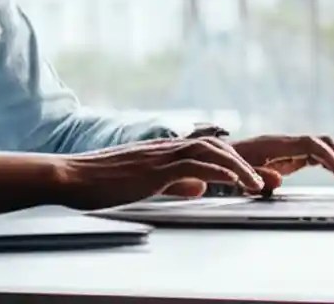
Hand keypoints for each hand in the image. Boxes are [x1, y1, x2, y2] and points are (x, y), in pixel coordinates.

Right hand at [54, 137, 265, 209]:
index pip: (206, 147)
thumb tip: (198, 188)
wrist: (69, 176)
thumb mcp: (143, 183)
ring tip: (255, 183)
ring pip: (209, 152)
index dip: (232, 158)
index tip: (252, 172)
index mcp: (162, 151)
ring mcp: (159, 157)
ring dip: (236, 167)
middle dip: (243, 162)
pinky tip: (231, 182)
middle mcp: (164, 148)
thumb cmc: (97, 182)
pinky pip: (191, 166)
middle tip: (264, 179)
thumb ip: (172, 183)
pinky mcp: (152, 169)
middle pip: (215, 146)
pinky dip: (216, 173)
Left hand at [231, 134, 333, 193]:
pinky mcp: (289, 155)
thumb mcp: (238, 175)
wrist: (217, 158)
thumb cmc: (227, 166)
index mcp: (277, 144)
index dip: (332, 159)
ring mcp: (289, 147)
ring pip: (322, 148)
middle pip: (323, 143)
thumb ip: (256, 176)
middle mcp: (286, 142)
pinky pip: (315, 155)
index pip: (313, 145)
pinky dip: (330, 164)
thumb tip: (279, 180)